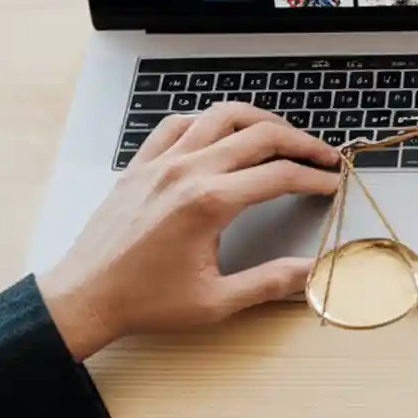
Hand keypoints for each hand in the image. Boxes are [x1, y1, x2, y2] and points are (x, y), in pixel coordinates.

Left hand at [37, 104, 339, 360]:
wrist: (84, 298)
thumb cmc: (144, 301)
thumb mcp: (215, 301)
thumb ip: (270, 282)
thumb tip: (310, 271)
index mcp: (209, 203)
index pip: (279, 175)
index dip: (315, 177)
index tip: (332, 183)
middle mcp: (187, 172)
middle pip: (260, 135)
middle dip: (301, 141)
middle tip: (324, 154)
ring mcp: (161, 162)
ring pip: (221, 116)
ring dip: (259, 120)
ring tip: (282, 134)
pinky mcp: (141, 164)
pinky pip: (178, 124)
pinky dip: (207, 120)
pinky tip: (221, 132)